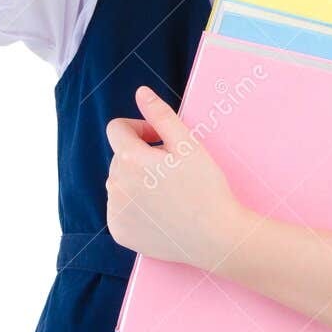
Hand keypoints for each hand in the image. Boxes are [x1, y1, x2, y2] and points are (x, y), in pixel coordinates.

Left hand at [104, 85, 250, 270]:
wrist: (216, 238)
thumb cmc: (206, 189)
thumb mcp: (188, 145)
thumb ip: (161, 115)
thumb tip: (141, 93)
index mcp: (129, 159)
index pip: (117, 129)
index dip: (139, 129)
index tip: (159, 140)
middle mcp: (115, 185)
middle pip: (119, 157)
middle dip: (141, 156)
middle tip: (172, 170)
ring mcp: (115, 211)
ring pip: (119, 183)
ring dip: (136, 181)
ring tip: (168, 192)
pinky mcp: (119, 232)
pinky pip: (119, 209)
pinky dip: (134, 207)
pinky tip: (159, 213)